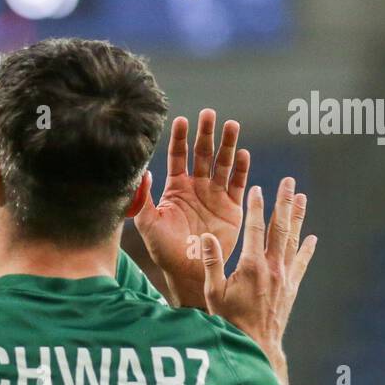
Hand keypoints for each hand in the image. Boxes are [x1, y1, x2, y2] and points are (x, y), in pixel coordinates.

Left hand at [134, 109, 248, 307]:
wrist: (189, 270)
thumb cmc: (164, 249)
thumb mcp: (149, 224)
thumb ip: (144, 199)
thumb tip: (141, 173)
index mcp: (175, 187)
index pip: (177, 156)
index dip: (179, 139)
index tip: (181, 120)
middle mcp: (196, 186)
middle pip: (202, 153)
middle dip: (206, 133)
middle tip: (209, 113)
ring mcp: (215, 195)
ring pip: (222, 163)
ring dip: (227, 144)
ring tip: (232, 125)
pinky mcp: (232, 206)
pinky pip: (238, 183)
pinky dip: (241, 169)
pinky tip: (242, 154)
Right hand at [199, 177, 315, 359]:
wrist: (255, 345)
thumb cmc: (228, 320)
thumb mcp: (212, 292)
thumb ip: (211, 263)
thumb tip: (208, 236)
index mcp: (250, 265)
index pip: (253, 228)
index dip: (255, 207)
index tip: (258, 189)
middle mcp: (271, 267)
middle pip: (279, 228)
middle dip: (283, 203)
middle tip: (289, 183)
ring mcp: (284, 277)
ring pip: (292, 241)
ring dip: (297, 218)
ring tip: (301, 198)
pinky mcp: (291, 289)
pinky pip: (301, 264)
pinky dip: (306, 250)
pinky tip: (312, 238)